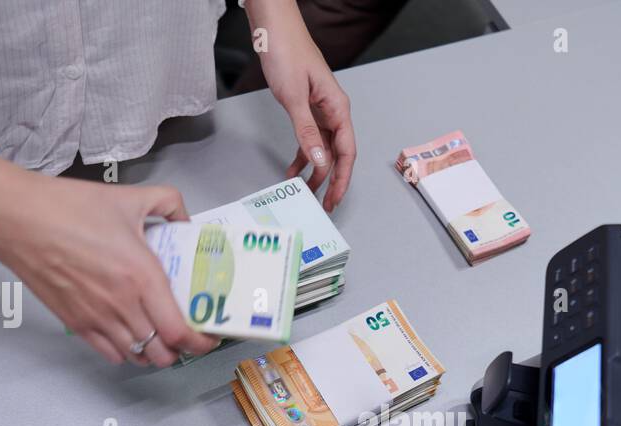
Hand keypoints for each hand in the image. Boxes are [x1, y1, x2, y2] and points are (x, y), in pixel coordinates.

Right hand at [0, 175, 218, 365]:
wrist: (16, 217)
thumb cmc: (67, 207)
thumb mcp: (128, 197)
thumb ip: (168, 202)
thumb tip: (185, 219)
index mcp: (142, 276)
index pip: (181, 331)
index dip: (201, 342)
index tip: (209, 337)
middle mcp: (122, 304)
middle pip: (163, 352)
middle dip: (181, 349)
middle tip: (187, 334)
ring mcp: (97, 318)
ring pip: (138, 357)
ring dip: (155, 352)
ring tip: (160, 336)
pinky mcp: (75, 323)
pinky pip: (110, 354)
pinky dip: (127, 352)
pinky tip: (131, 336)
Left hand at [249, 1, 356, 211]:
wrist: (273, 27)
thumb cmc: (286, 51)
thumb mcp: (294, 96)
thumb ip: (306, 132)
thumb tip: (320, 161)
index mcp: (337, 108)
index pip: (347, 152)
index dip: (342, 179)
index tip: (335, 198)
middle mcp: (333, 111)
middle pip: (338, 155)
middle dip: (332, 181)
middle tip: (324, 204)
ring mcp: (320, 111)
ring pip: (324, 150)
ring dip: (316, 171)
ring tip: (306, 191)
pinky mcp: (307, 108)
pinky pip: (310, 139)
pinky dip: (303, 156)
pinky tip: (293, 169)